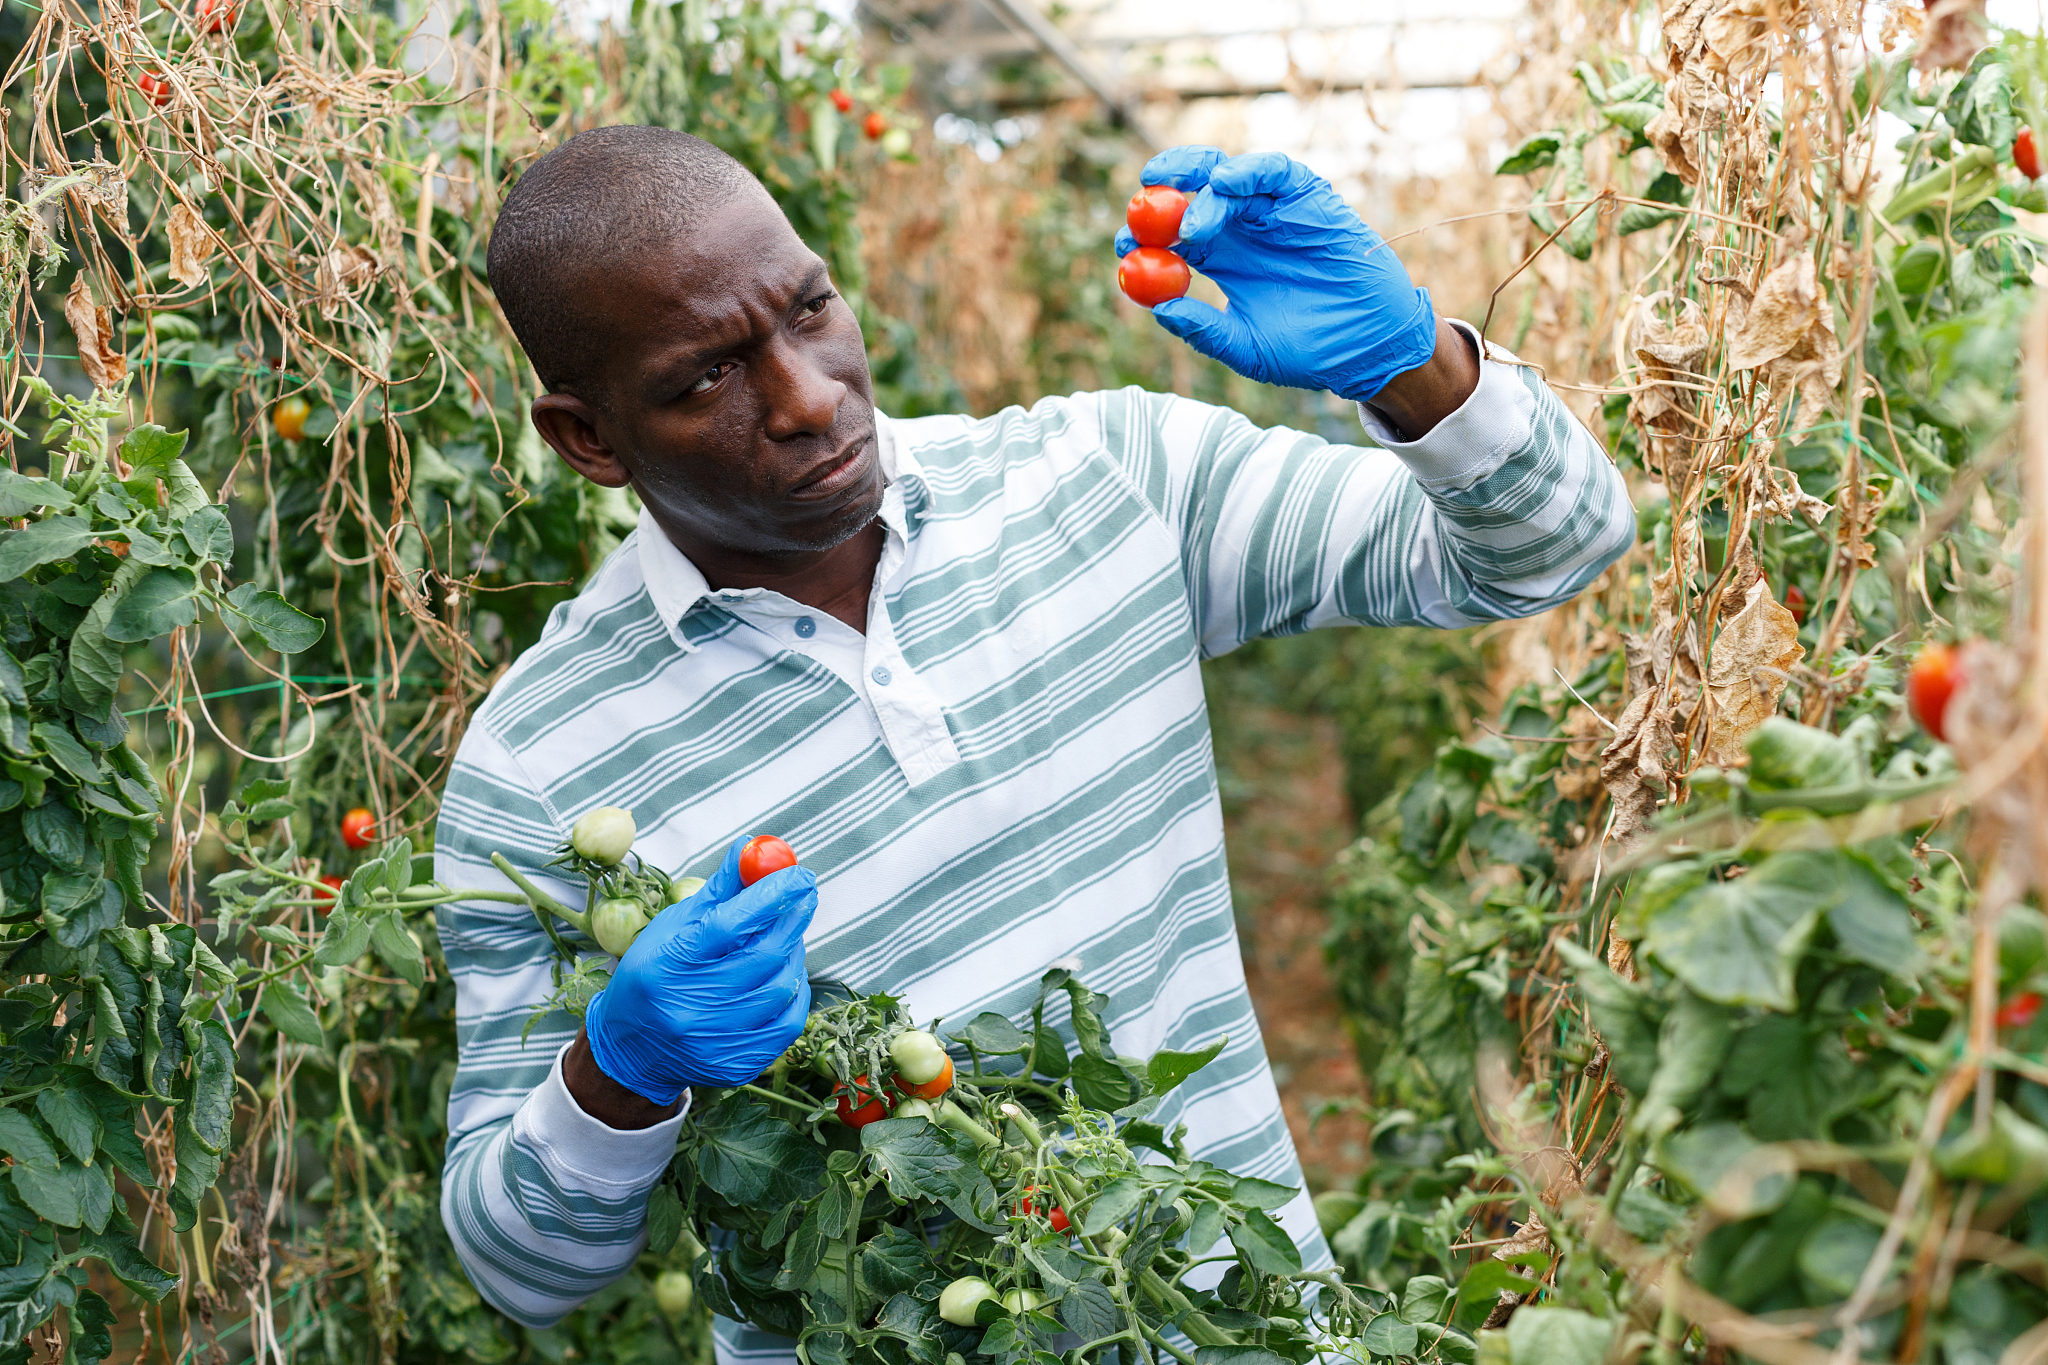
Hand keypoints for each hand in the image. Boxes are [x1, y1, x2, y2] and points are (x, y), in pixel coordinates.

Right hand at [582, 836, 815, 1104]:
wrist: (633, 1048)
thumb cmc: (655, 972)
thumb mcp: (673, 927)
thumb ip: (717, 891)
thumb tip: (751, 849)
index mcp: (670, 965)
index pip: (730, 925)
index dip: (770, 896)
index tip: (798, 873)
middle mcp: (691, 1006)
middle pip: (763, 955)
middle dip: (793, 918)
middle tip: (805, 894)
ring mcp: (716, 1041)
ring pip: (781, 985)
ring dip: (792, 953)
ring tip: (782, 937)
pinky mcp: (738, 1064)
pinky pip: (789, 1020)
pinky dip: (794, 990)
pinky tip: (784, 974)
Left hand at [1113, 147, 1438, 403]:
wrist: (1368, 347)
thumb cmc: (1310, 351)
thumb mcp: (1247, 349)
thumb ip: (1204, 330)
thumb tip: (1158, 309)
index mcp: (1222, 260)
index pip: (1170, 236)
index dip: (1142, 237)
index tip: (1121, 246)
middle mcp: (1242, 229)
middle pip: (1189, 193)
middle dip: (1160, 193)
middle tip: (1135, 207)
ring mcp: (1273, 210)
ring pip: (1225, 176)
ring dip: (1197, 187)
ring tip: (1185, 223)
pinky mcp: (1307, 198)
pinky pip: (1272, 170)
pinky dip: (1246, 170)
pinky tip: (1224, 183)